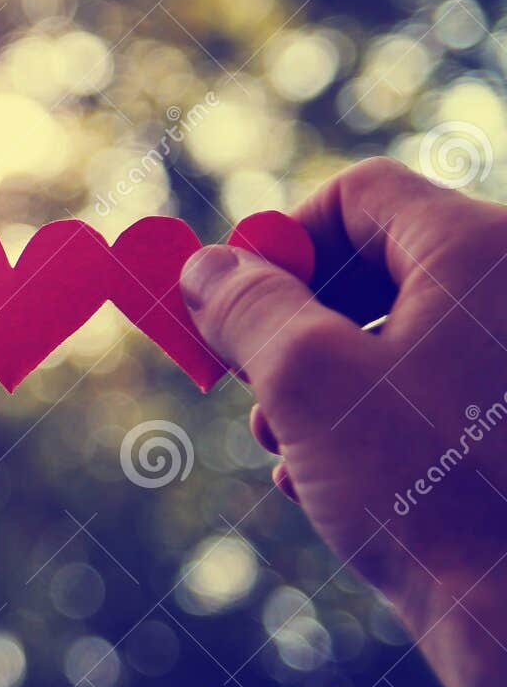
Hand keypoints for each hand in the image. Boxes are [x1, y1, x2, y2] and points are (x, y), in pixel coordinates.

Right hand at [181, 158, 506, 686]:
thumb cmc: (429, 489)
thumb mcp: (306, 380)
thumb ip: (248, 307)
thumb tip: (207, 266)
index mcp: (483, 250)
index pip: (360, 197)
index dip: (280, 241)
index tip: (229, 304)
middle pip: (382, 267)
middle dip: (296, 323)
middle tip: (248, 382)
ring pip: (405, 337)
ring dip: (325, 382)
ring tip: (283, 446)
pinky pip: (441, 392)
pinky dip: (376, 421)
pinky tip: (329, 483)